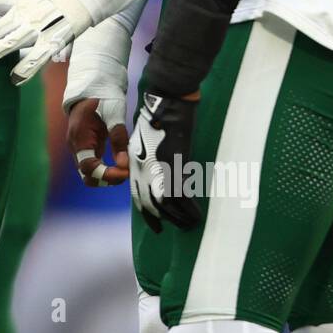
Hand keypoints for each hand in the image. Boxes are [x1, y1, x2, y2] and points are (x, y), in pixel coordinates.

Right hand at [67, 96, 128, 186]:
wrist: (92, 87)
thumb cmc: (101, 97)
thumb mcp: (113, 115)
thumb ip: (118, 139)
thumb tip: (124, 164)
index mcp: (79, 138)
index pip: (88, 167)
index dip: (106, 174)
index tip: (124, 171)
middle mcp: (76, 146)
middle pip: (87, 175)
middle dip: (106, 179)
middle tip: (125, 172)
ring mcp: (80, 147)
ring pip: (90, 172)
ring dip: (107, 175)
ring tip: (125, 168)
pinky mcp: (88, 147)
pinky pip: (95, 164)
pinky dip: (107, 168)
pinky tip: (121, 163)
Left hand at [128, 90, 199, 232]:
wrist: (165, 104)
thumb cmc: (155, 115)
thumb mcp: (140, 137)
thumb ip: (143, 155)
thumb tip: (152, 166)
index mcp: (134, 165)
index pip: (139, 197)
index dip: (148, 213)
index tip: (155, 225)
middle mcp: (143, 172)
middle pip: (153, 204)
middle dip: (165, 219)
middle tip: (177, 228)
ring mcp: (158, 171)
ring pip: (168, 205)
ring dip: (180, 218)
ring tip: (190, 226)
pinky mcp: (175, 167)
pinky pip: (182, 196)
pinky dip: (190, 209)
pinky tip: (198, 216)